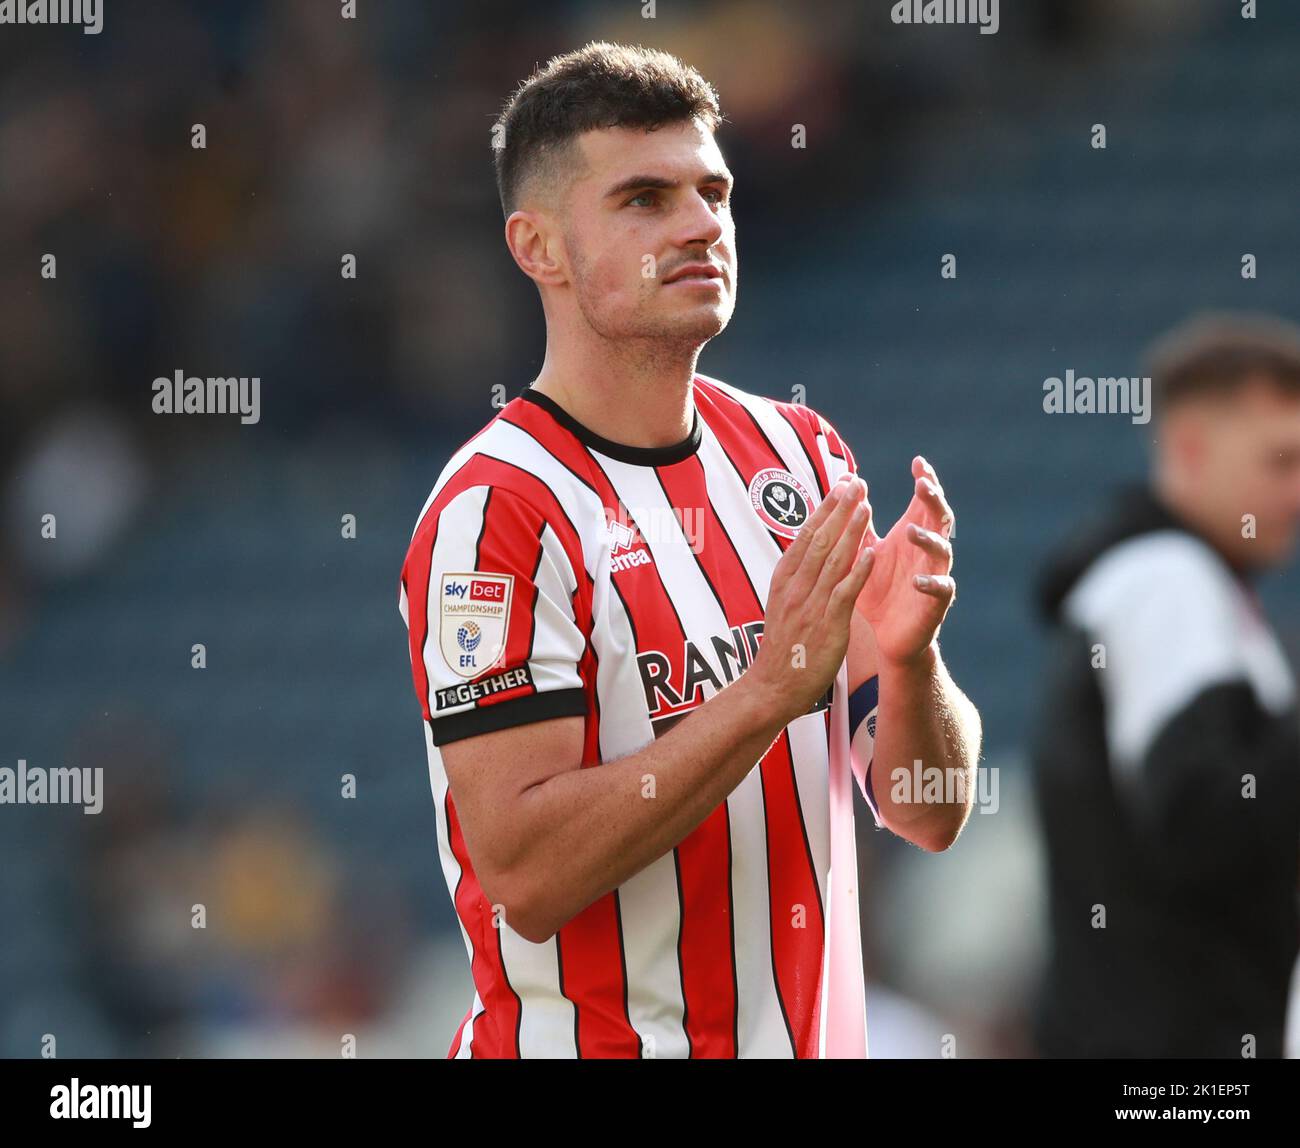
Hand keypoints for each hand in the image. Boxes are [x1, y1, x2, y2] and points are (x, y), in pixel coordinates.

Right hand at [748, 475, 875, 723]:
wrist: (773, 686)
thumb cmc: (783, 646)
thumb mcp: (783, 602)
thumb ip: (798, 576)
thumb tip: (811, 548)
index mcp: (784, 579)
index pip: (806, 534)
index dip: (825, 507)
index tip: (842, 484)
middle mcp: (795, 587)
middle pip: (820, 539)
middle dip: (840, 509)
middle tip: (858, 481)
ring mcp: (810, 605)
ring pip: (833, 560)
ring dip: (852, 530)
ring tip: (868, 505)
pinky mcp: (827, 624)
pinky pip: (845, 592)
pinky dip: (860, 570)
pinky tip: (874, 551)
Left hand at [852, 456, 955, 665]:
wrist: (883, 636)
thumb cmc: (875, 589)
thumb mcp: (864, 551)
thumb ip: (859, 521)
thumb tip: (848, 481)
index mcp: (911, 535)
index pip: (924, 502)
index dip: (926, 480)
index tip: (918, 462)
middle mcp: (927, 551)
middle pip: (940, 518)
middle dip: (934, 500)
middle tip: (923, 485)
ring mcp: (934, 575)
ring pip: (943, 550)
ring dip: (928, 538)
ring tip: (910, 531)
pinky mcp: (935, 604)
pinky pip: (942, 589)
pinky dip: (931, 583)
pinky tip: (917, 579)